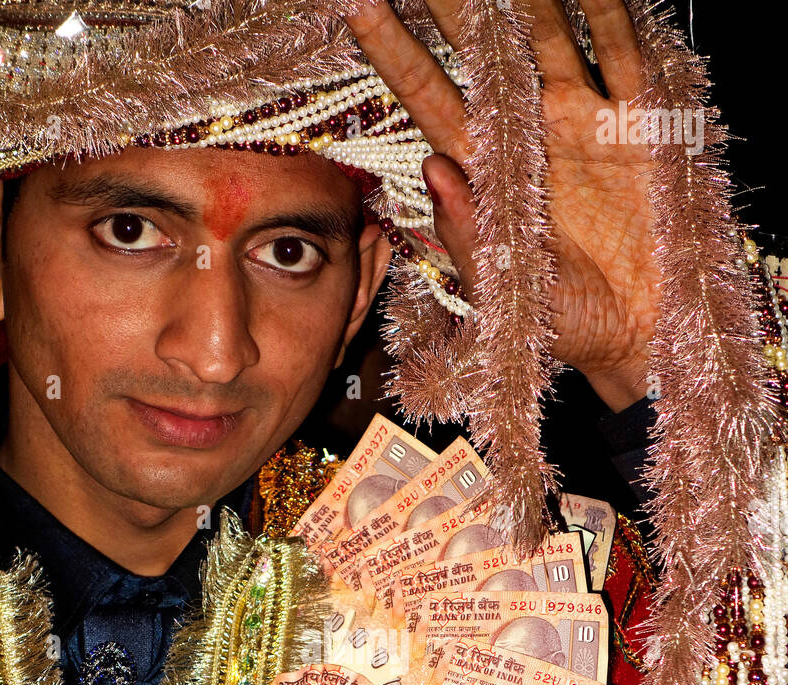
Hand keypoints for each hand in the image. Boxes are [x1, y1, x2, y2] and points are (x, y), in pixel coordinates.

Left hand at [345, 0, 659, 409]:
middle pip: (482, 50)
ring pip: (548, 35)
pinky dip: (609, 12)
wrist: (638, 337)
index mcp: (485, 168)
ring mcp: (583, 118)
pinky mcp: (639, 122)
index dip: (394, 51)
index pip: (428, 96)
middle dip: (452, 1)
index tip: (356, 5)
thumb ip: (465, 234)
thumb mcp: (500, 292)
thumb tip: (433, 167)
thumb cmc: (560, 323)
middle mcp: (528, 131)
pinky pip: (623, 53)